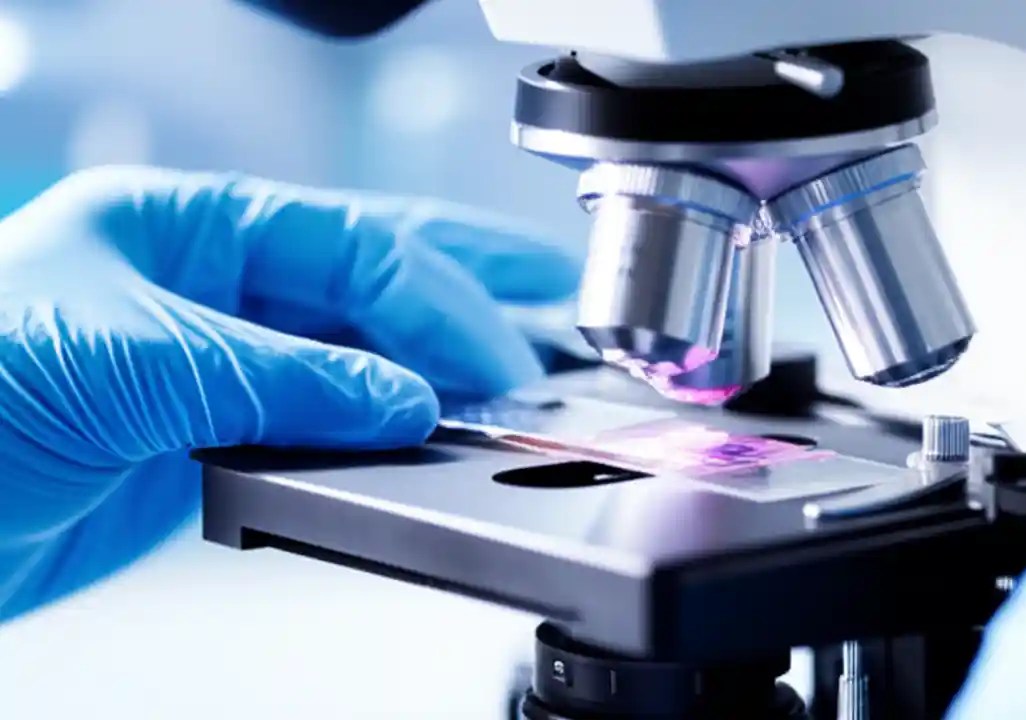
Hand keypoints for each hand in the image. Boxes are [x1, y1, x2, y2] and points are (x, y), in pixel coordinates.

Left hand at [0, 166, 578, 620]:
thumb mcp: (129, 359)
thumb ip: (282, 378)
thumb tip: (401, 397)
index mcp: (188, 224)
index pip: (353, 246)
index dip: (437, 299)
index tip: (498, 356)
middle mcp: (210, 288)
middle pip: (369, 276)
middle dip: (468, 284)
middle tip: (555, 296)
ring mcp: (214, 366)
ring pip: (355, 354)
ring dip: (436, 367)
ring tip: (518, 371)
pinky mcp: (206, 444)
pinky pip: (323, 429)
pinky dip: (384, 435)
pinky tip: (431, 436)